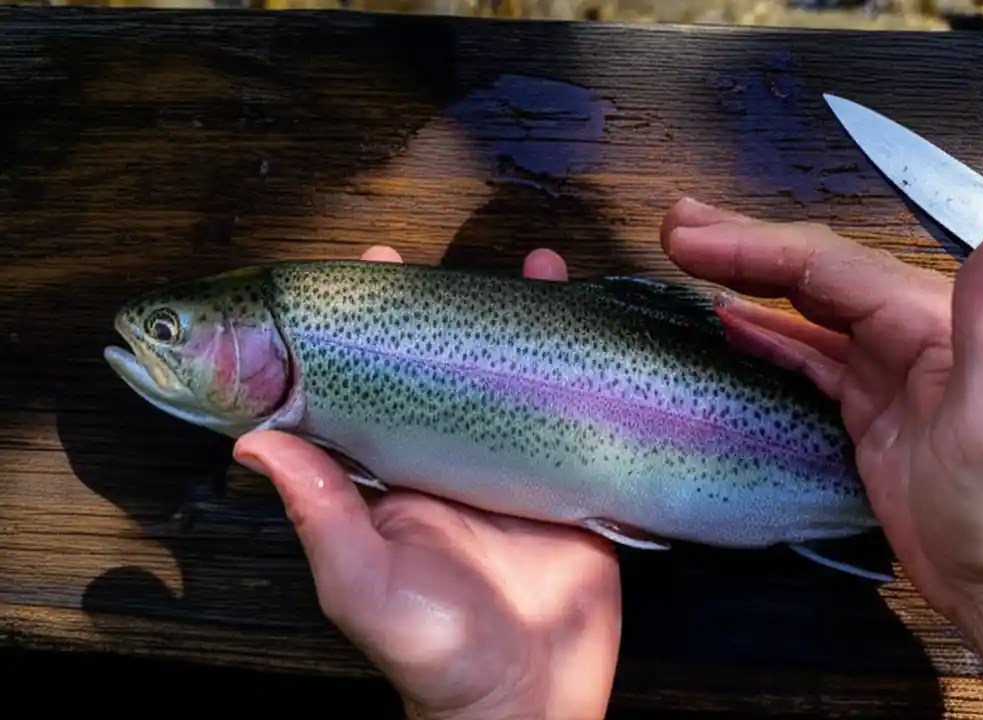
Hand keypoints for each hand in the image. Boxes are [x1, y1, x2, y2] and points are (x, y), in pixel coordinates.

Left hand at [233, 247, 620, 719]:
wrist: (533, 697)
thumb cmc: (438, 654)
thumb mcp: (366, 587)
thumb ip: (320, 515)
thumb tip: (253, 443)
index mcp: (389, 478)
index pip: (365, 388)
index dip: (360, 330)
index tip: (361, 274)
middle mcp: (446, 460)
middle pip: (440, 367)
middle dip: (440, 308)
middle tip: (439, 258)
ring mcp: (510, 465)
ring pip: (510, 375)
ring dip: (520, 320)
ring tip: (535, 267)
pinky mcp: (568, 477)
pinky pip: (572, 406)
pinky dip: (582, 361)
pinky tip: (591, 322)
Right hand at [660, 198, 982, 718]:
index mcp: (929, 319)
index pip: (828, 267)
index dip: (755, 246)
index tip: (690, 238)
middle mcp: (906, 329)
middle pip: (811, 272)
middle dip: (741, 245)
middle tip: (676, 227)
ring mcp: (884, 366)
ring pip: (805, 306)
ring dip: (748, 276)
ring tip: (691, 253)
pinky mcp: (868, 404)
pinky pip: (809, 352)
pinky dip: (768, 331)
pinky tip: (733, 318)